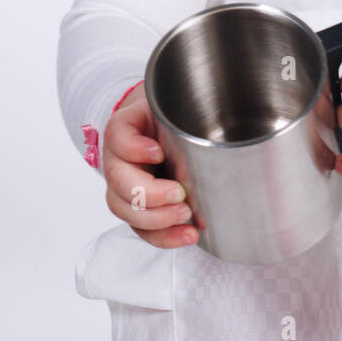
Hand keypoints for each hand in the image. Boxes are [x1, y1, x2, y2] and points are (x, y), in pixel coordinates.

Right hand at [102, 92, 199, 247]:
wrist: (161, 129)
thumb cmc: (170, 117)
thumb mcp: (176, 104)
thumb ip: (191, 107)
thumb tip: (224, 114)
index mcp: (124, 128)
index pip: (118, 137)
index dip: (135, 149)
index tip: (159, 152)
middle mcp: (117, 159)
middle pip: (118, 181)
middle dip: (150, 193)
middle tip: (179, 194)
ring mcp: (122, 187)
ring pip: (124, 209)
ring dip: (156, 219)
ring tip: (186, 216)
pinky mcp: (135, 209)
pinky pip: (141, 229)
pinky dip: (164, 236)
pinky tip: (187, 234)